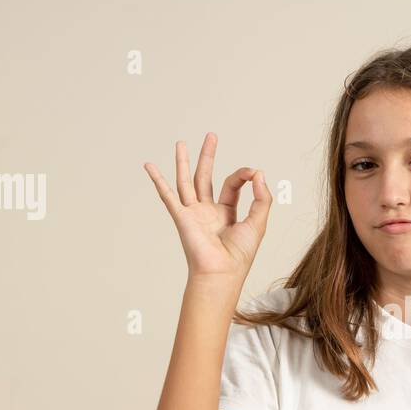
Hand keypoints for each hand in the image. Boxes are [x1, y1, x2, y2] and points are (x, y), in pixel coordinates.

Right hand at [144, 132, 271, 278]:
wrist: (222, 273)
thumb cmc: (240, 255)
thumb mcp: (258, 222)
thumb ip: (261, 198)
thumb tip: (259, 174)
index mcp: (226, 213)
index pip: (232, 185)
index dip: (244, 175)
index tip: (253, 173)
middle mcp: (208, 212)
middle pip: (206, 177)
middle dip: (208, 156)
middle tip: (211, 136)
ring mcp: (193, 213)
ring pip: (186, 181)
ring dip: (183, 162)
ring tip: (181, 143)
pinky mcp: (182, 217)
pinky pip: (167, 195)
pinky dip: (158, 181)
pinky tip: (149, 166)